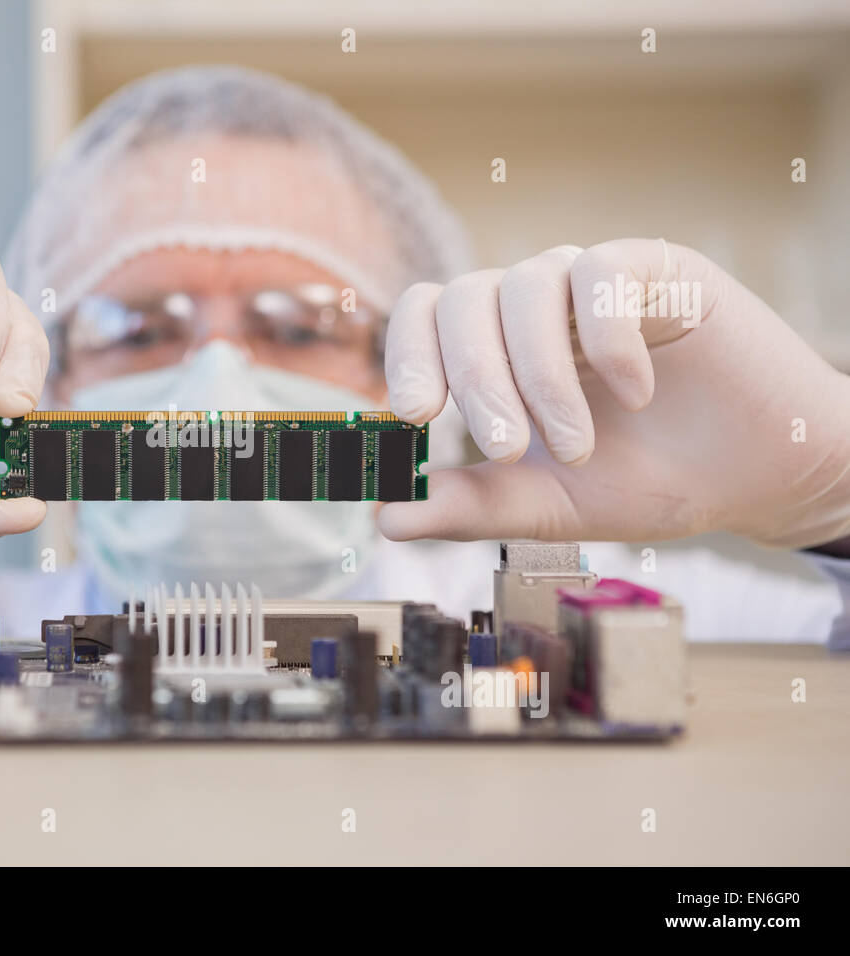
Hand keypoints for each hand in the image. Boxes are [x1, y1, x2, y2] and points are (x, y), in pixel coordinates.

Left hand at [381, 238, 849, 549]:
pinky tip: (637, 392)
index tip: (414, 416)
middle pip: (464, 300)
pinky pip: (602, 272)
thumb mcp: (543, 504)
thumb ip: (467, 507)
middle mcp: (530, 305)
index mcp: (492, 348)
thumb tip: (383, 517)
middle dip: (476, 379)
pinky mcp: (656, 267)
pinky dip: (607, 336)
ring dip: (540, 373)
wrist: (753, 479)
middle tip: (509, 448)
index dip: (408, 355)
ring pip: (526, 286)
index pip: (424, 316)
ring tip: (577, 444)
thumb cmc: (642, 481)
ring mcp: (589, 281)